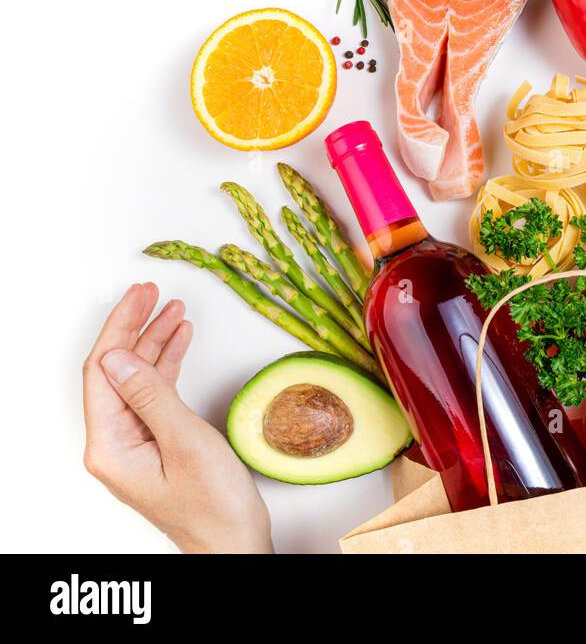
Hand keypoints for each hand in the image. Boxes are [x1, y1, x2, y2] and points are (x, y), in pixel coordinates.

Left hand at [83, 283, 272, 553]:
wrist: (233, 543)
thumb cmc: (213, 505)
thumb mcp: (183, 441)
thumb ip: (150, 395)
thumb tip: (118, 356)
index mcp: (110, 447)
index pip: (103, 372)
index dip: (120, 328)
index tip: (139, 296)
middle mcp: (115, 445)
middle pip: (117, 370)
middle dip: (135, 327)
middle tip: (153, 291)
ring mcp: (135, 444)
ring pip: (138, 378)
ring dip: (155, 341)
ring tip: (173, 308)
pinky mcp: (156, 443)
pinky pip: (155, 393)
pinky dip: (168, 363)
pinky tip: (180, 340)